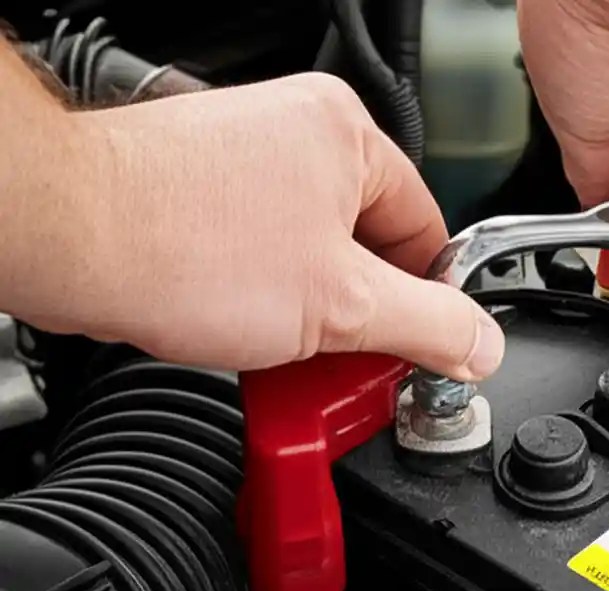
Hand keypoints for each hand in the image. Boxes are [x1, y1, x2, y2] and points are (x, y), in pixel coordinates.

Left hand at [41, 73, 503, 377]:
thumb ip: (429, 327)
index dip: (430, 302)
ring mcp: (243, 169)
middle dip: (363, 320)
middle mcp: (297, 139)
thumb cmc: (182, 243)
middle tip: (355, 369)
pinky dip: (267, 309)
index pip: (427, 231)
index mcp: (349, 138)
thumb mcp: (343, 307)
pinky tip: (254, 347)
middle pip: (368, 250)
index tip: (422, 349)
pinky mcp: (199, 200)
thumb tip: (480, 345)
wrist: (63, 237)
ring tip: (296, 366)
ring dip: (313, 324)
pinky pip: (262, 261)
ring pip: (313, 263)